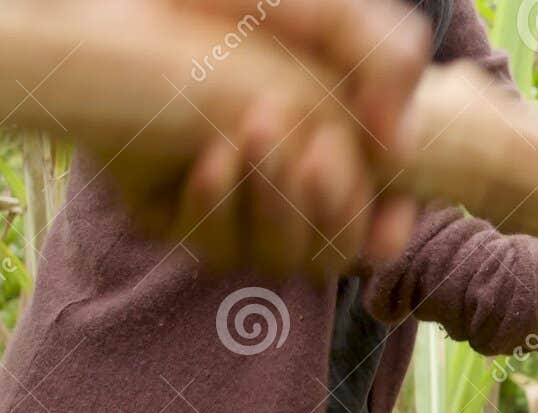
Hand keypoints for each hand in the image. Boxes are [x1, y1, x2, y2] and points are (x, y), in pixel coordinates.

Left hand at [107, 0, 431, 276]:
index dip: (389, 230)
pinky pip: (213, 249)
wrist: (140, 1)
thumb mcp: (332, 15)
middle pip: (333, 257)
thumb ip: (388, 61)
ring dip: (276, 206)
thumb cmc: (246, 4)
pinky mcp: (176, 221)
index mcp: (340, 162)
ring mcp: (233, 215)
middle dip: (331, 208)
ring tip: (256, 132)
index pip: (380, 231)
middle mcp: (289, 199)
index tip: (384, 193)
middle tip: (317, 145)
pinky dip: (218, 209)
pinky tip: (210, 159)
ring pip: (278, 261)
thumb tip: (397, 148)